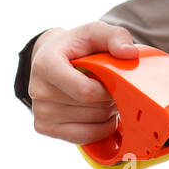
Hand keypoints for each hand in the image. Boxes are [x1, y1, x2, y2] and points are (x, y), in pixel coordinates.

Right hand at [27, 22, 138, 144]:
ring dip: (108, 112)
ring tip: (104, 97)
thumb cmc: (77, 45)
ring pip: (92, 124)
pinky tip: (101, 113)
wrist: (51, 58)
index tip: (115, 79)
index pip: (86, 91)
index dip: (109, 89)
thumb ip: (115, 36)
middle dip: (111, 99)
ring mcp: (39, 112)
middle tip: (112, 86)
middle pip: (92, 108)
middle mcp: (38, 90)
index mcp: (46, 65)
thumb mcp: (95, 31)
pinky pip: (84, 137)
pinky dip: (101, 128)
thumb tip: (130, 54)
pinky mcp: (43, 127)